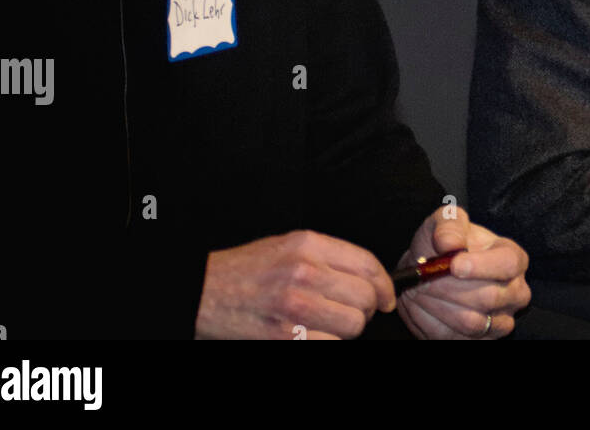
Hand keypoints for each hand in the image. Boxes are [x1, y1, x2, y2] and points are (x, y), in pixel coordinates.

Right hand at [194, 229, 394, 339]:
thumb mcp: (288, 246)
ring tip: (331, 325)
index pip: (366, 263)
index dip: (384, 284)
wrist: (204, 291)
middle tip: (355, 312)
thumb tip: (368, 276)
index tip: (386, 296)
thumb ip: (327, 256)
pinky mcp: (285, 336)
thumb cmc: (247, 270)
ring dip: (348, 329)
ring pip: (352, 325)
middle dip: (366, 309)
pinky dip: (329, 343)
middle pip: (364, 297)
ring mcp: (295, 306)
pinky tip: (316, 336)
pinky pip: (330, 344)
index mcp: (308, 244)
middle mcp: (304, 272)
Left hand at [395, 204, 529, 339]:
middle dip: (450, 288)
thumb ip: (449, 225)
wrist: (432, 272)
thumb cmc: (444, 244)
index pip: (508, 264)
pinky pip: (455, 339)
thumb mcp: (445, 221)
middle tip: (426, 278)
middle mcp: (515, 292)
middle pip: (489, 297)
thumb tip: (449, 243)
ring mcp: (501, 321)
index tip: (453, 264)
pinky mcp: (482, 341)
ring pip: (472, 323)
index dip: (480, 266)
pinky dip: (431, 325)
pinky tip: (421, 307)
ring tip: (420, 290)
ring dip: (438, 307)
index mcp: (513, 257)